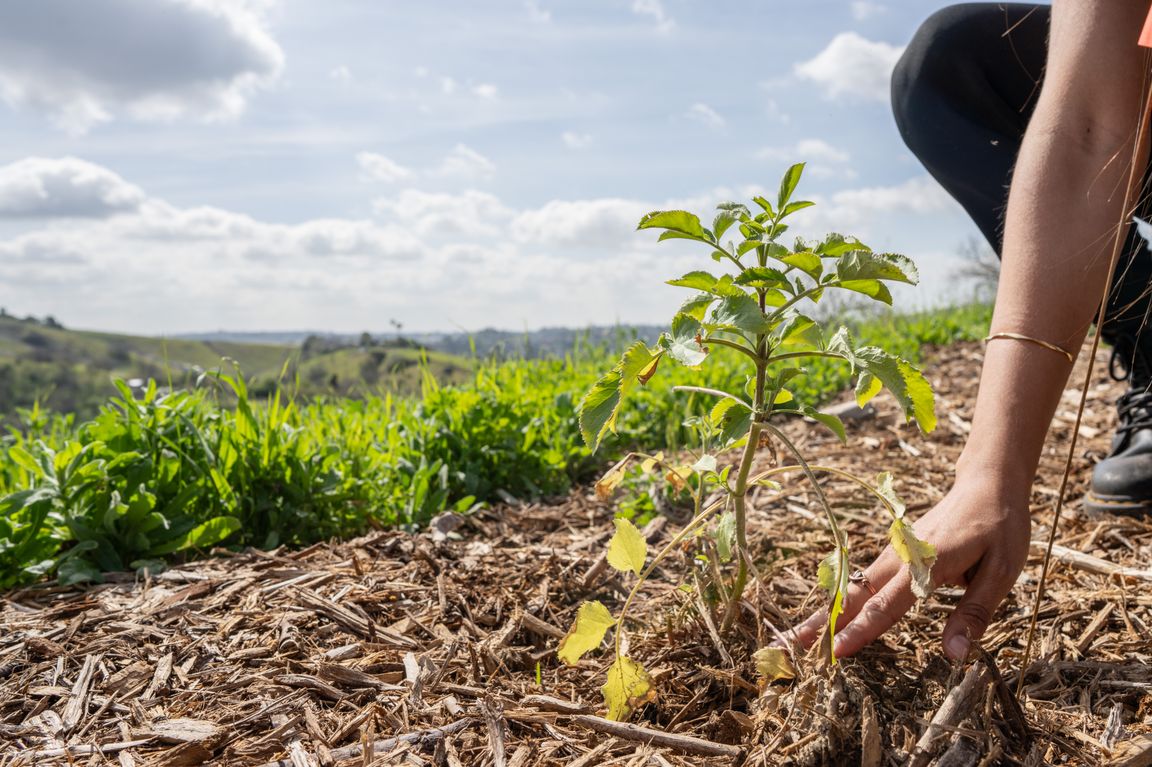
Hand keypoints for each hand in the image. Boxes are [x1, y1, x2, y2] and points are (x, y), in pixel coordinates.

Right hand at [787, 476, 1031, 659]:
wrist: (987, 482)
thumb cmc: (1000, 527)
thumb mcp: (1002, 571)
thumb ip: (974, 612)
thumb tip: (954, 654)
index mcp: (927, 563)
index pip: (888, 604)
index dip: (862, 630)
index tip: (836, 652)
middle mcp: (901, 557)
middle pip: (855, 595)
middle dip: (823, 622)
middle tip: (791, 645)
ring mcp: (894, 553)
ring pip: (854, 587)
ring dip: (826, 612)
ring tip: (800, 636)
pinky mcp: (894, 553)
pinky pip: (863, 580)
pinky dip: (842, 599)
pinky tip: (830, 614)